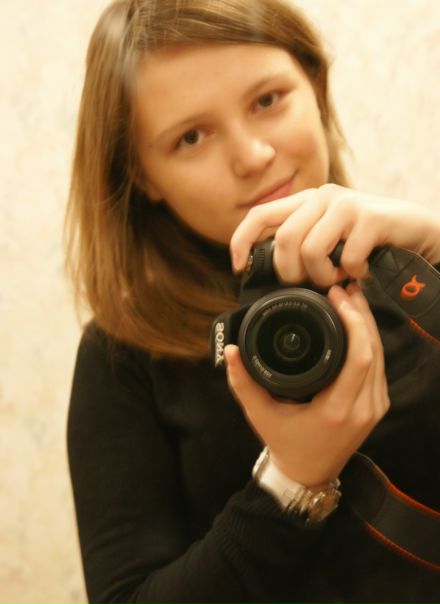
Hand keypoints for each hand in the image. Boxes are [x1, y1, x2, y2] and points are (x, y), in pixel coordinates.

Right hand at [224, 283, 389, 487]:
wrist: (308, 473)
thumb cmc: (285, 443)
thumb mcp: (259, 414)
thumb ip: (242, 382)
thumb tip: (231, 350)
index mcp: (337, 409)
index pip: (360, 357)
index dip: (354, 321)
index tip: (337, 298)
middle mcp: (363, 408)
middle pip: (375, 350)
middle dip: (362, 314)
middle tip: (344, 289)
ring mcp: (374, 407)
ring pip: (382, 355)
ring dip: (368, 324)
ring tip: (350, 299)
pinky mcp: (377, 405)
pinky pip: (380, 365)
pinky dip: (370, 340)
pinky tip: (358, 323)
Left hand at [230, 184, 439, 286]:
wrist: (417, 230)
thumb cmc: (367, 238)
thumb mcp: (329, 237)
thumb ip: (302, 244)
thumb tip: (269, 270)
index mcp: (306, 202)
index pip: (260, 215)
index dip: (241, 241)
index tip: (239, 268)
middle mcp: (322, 197)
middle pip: (284, 239)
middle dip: (290, 272)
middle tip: (307, 283)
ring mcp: (347, 205)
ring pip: (311, 249)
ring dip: (321, 275)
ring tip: (336, 278)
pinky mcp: (371, 217)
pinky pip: (347, 256)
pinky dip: (352, 273)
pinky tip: (360, 271)